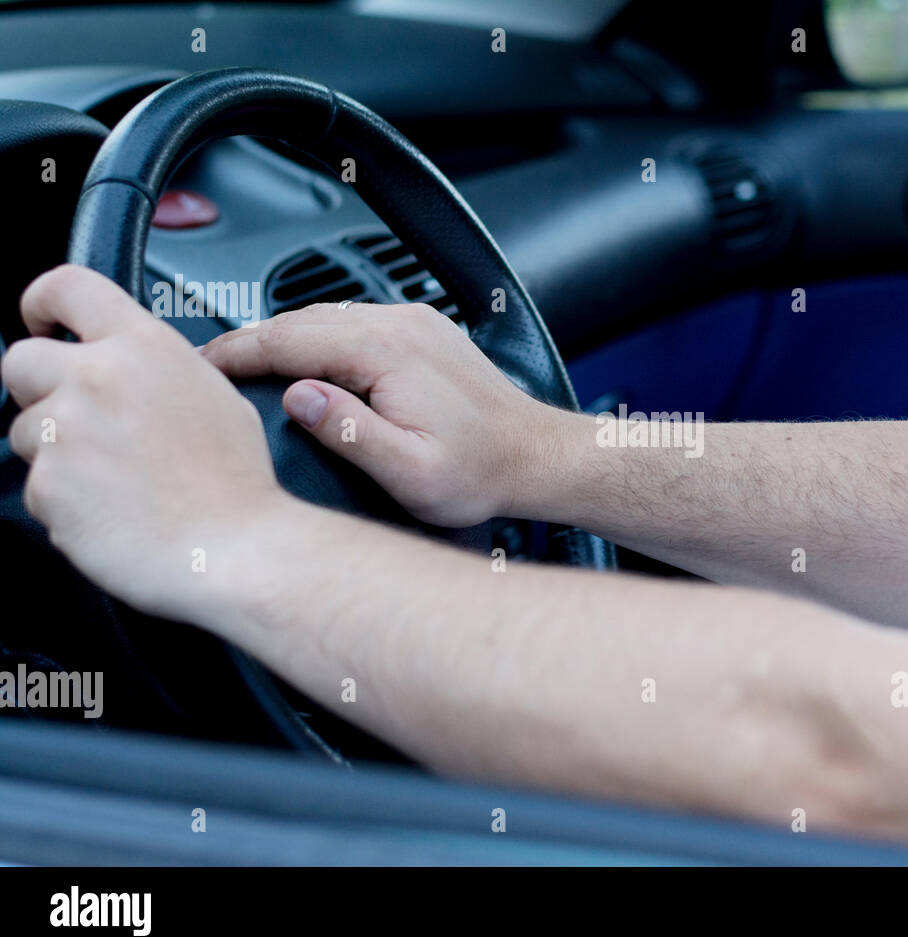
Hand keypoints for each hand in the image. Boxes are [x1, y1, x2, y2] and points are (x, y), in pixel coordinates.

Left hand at [2, 265, 288, 621]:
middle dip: (41, 390)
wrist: (235, 548)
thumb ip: (160, 369)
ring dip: (57, 453)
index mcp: (144, 347)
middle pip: (21, 360)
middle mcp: (97, 378)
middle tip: (82, 422)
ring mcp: (64, 431)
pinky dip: (66, 500)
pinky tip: (114, 510)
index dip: (42, 302)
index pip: (66, 286)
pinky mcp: (46, 484)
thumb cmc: (236, 483)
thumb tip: (135, 368)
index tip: (43, 322)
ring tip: (117, 481)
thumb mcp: (217, 397)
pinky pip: (36, 485)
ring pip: (24, 430)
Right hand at [199, 301, 564, 526]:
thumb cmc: (481, 471)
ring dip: (283, 337)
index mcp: (386, 352)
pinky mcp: (424, 331)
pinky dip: (318, 337)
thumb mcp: (409, 472)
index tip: (196, 368)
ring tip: (243, 367)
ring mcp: (414, 323)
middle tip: (206, 370)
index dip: (234, 352)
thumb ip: (350, 433)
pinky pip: (355, 322)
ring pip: (326, 317)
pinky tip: (303, 362)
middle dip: (249, 342)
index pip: (286, 338)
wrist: (535, 456)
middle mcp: (399, 324)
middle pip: (300, 320)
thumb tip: (297, 397)